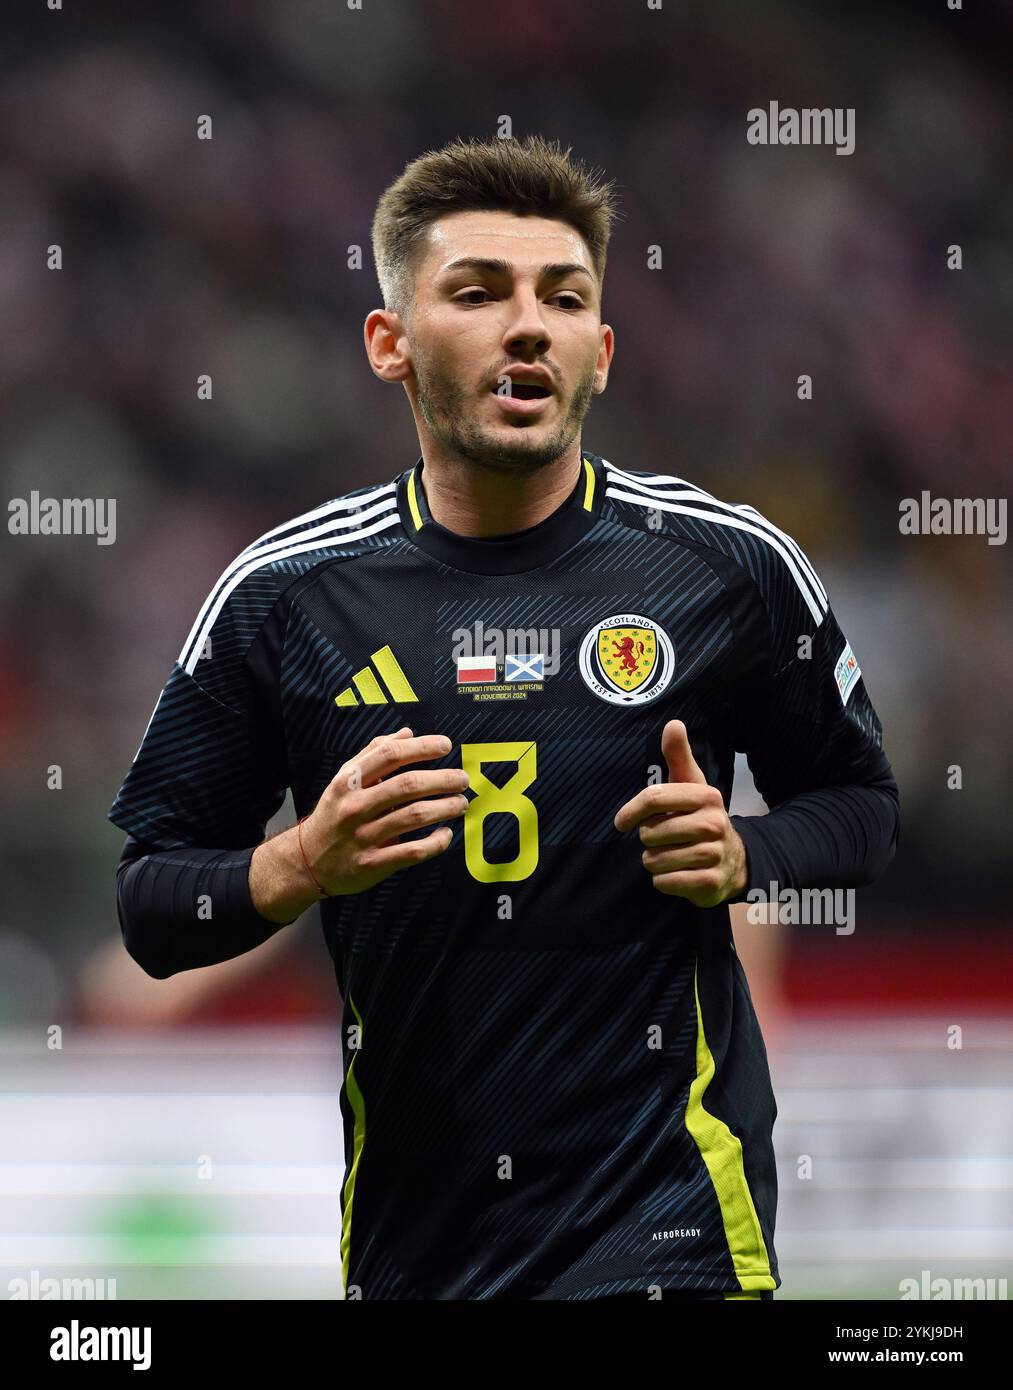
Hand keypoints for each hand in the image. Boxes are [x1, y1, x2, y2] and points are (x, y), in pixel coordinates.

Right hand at [298, 727, 470, 895]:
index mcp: (348, 782)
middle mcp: (355, 807)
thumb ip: (373, 754)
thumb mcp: (344, 781)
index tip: (446, 746)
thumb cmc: (333, 815)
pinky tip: (445, 834)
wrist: (307, 862)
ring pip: (414, 816)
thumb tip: (406, 733)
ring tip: (461, 803)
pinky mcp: (373, 864)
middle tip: (461, 779)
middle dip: (442, 779)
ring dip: (446, 807)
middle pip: (407, 785)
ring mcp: (364, 836)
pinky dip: (436, 842)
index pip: (389, 755)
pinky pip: (413, 851)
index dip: (422, 747)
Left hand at [613, 720, 747, 906]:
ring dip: (654, 860)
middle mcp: (714, 823)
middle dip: (648, 838)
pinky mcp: (710, 883)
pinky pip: (664, 881)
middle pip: (650, 832)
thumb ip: (679, 755)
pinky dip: (663, 880)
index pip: (653, 798)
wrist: (734, 860)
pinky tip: (678, 873)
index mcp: (706, 796)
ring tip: (671, 855)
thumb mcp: (691, 785)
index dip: (630, 811)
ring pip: (654, 859)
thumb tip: (673, 723)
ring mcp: (714, 854)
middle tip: (663, 839)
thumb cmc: (699, 817)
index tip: (621, 822)